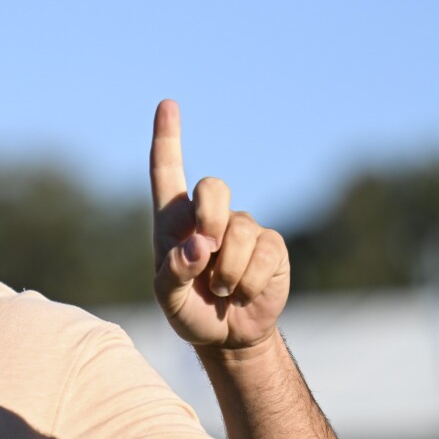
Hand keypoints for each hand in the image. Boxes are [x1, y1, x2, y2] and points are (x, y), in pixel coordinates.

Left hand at [150, 99, 290, 350]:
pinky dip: (248, 281)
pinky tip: (243, 293)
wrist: (228, 334)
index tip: (167, 104)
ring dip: (227, 270)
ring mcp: (244, 228)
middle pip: (213, 187)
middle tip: (205, 252)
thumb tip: (197, 247)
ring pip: (239, 231)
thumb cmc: (190, 310)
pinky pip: (263, 254)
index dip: (167, 138)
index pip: (168, 172)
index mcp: (175, 221)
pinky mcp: (272, 246)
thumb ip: (172, 273)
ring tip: (222, 290)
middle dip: (209, 216)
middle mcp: (210, 217)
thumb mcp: (169, 299)